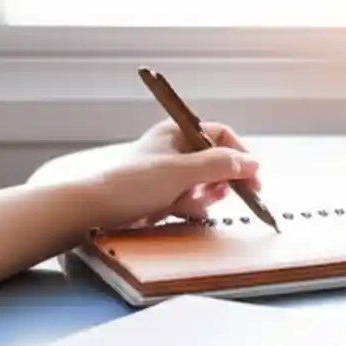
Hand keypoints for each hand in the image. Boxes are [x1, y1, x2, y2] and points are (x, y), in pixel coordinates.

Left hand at [32, 119, 261, 229]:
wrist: (92, 210)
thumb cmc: (132, 184)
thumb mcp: (181, 171)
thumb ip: (219, 165)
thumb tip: (253, 163)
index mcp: (177, 133)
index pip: (220, 134)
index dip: (239, 152)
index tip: (253, 175)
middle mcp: (175, 150)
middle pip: (216, 160)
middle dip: (227, 178)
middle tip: (243, 194)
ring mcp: (169, 175)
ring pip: (205, 183)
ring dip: (209, 195)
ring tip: (200, 202)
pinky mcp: (162, 197)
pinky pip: (190, 201)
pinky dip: (194, 208)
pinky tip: (186, 212)